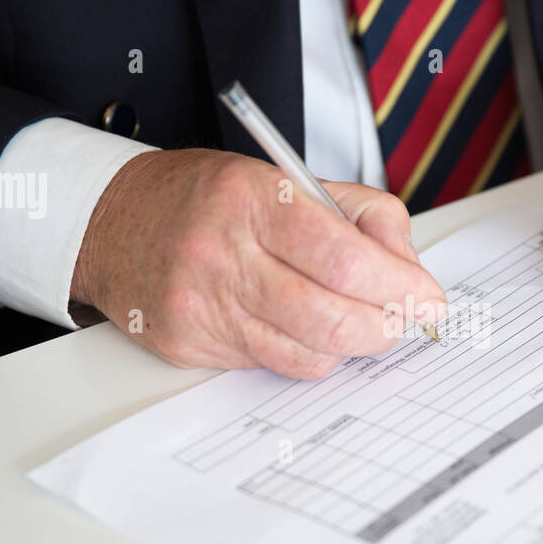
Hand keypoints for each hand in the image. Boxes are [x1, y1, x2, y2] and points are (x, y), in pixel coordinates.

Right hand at [70, 148, 445, 377]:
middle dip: (385, 327)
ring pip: (309, 353)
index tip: (427, 297)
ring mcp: (204, 306)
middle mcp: (225, 254)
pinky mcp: (191, 345)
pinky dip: (307, 353)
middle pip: (332, 318)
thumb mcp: (290, 178)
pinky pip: (275, 365)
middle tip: (402, 320)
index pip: (346, 259)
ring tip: (357, 321)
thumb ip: (363, 216)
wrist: (115, 222)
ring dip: (350, 345)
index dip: (399, 286)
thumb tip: (409, 272)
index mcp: (256, 199)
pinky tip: (306, 328)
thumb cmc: (212, 199)